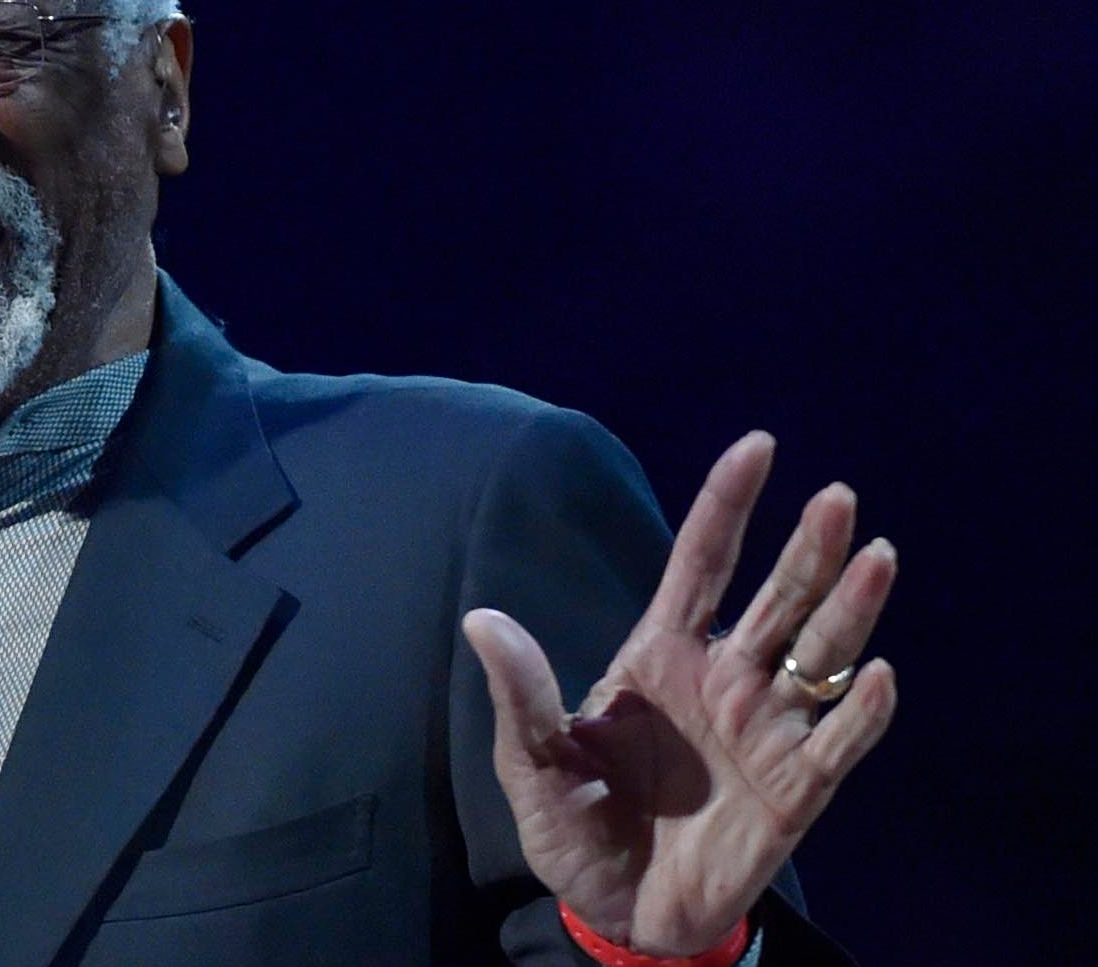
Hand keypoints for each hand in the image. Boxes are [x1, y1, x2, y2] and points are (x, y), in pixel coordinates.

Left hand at [462, 431, 896, 955]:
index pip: (701, 563)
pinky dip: (862, 712)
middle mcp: (723, 678)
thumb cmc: (574, 828)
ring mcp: (764, 730)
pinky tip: (876, 676)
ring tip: (876, 554)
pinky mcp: (795, 790)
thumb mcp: (531, 764)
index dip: (729, 504)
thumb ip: (520, 694)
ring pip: (820, 655)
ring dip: (850, 608)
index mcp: (660, 656)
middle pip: (776, 596)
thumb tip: (481, 619)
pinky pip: (838, 743)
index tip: (759, 446)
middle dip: (807, 547)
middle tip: (835, 497)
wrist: (617, 912)